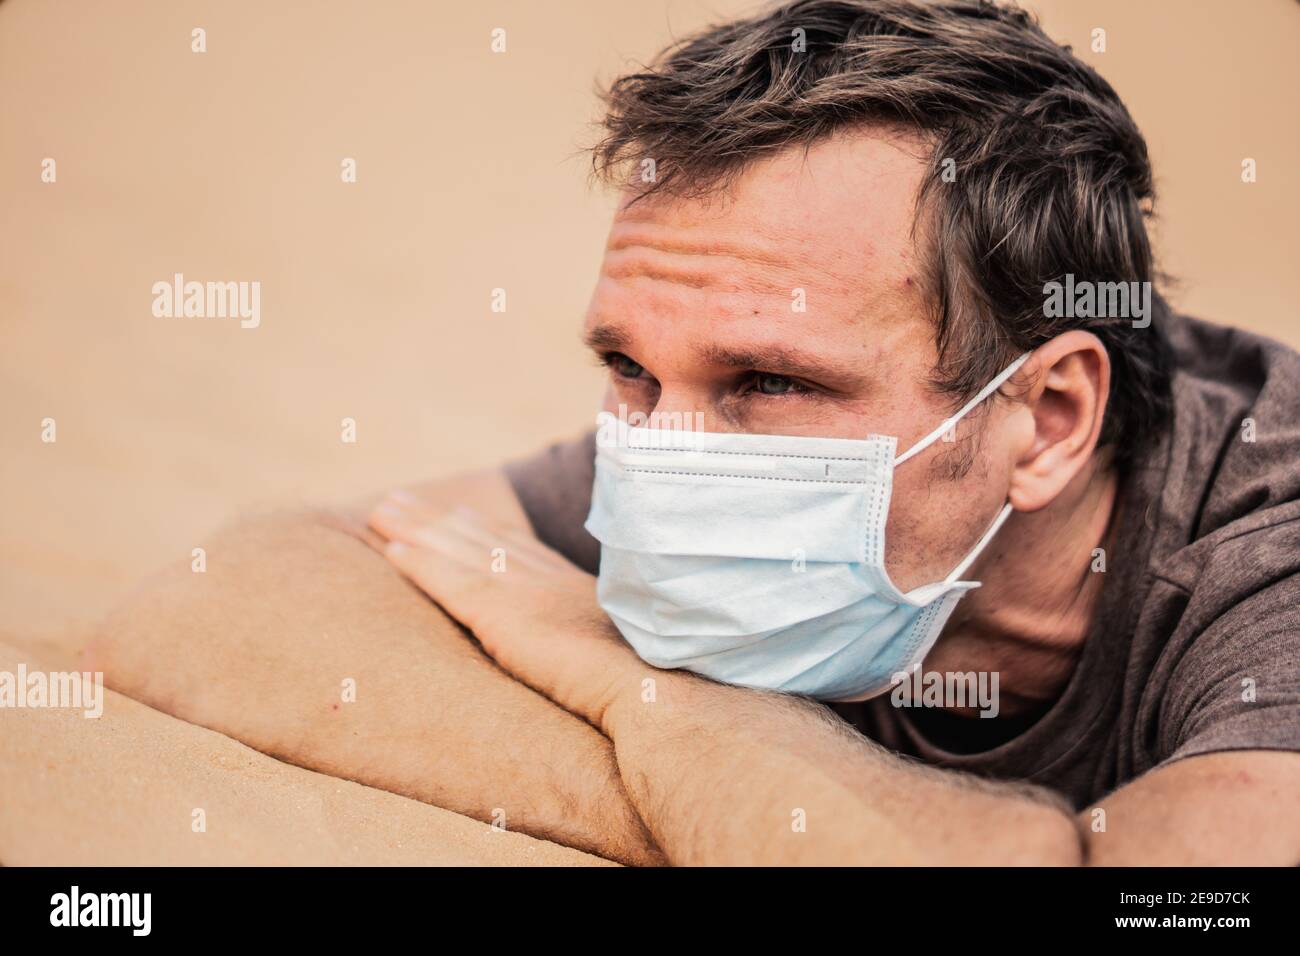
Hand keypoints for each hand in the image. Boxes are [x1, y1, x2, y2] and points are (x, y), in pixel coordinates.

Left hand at [368, 492, 645, 726]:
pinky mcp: (505, 614)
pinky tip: (393, 551)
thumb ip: (598, 640)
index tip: (454, 511)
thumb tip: (598, 656)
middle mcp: (545, 580)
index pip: (516, 548)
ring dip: (415, 528)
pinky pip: (451, 582)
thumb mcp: (623, 651)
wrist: (651, 689)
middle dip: (436, 517)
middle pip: (480, 538)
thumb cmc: (647, 684)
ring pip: (457, 550)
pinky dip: (421, 564)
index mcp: (572, 588)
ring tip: (381, 511)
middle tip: (400, 499)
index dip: (480, 527)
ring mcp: (525, 593)